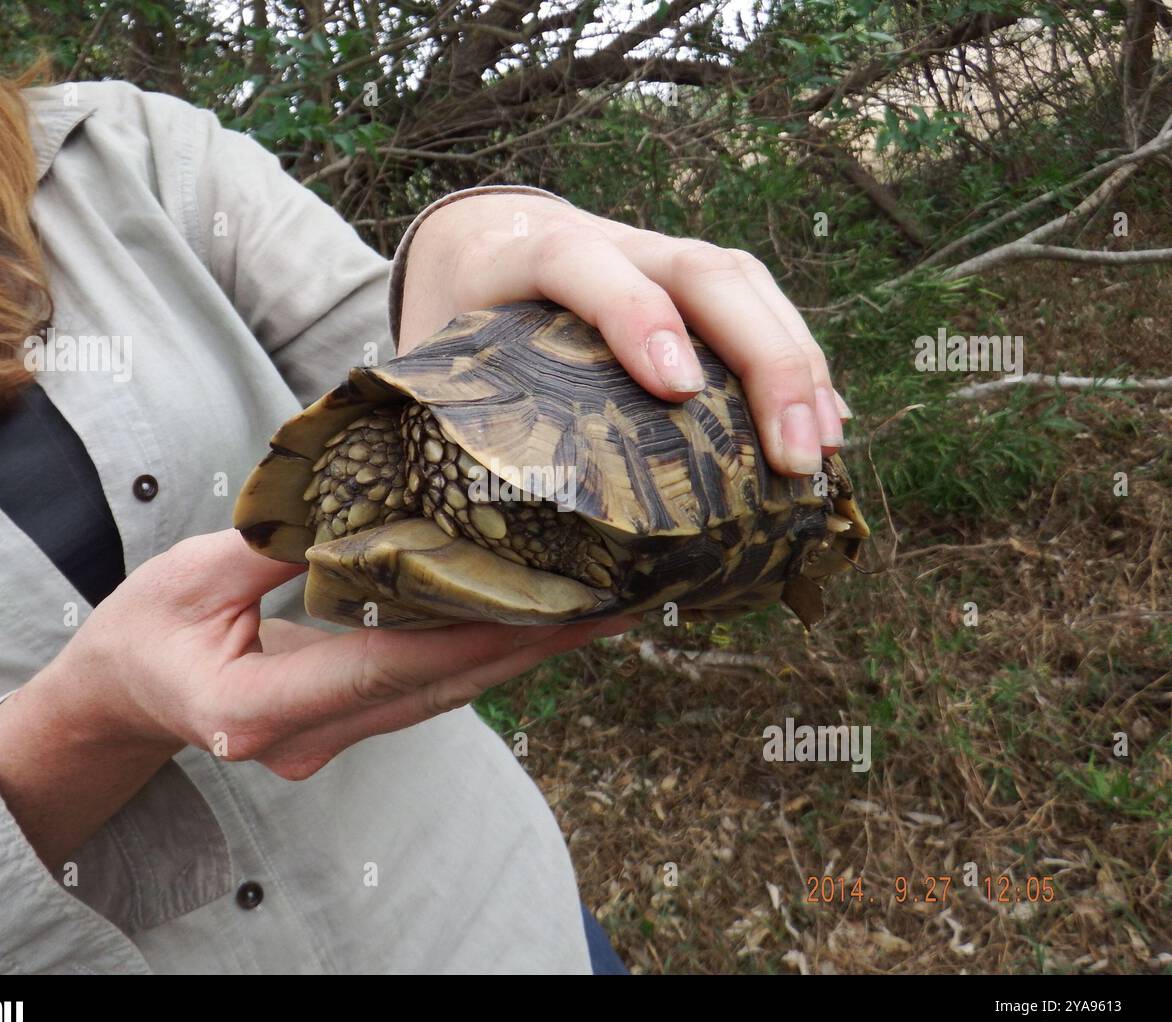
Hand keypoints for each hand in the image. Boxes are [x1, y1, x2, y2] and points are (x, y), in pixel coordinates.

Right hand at [0, 529, 632, 865]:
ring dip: (524, 652)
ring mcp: (332, 740)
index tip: (550, 602)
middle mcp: (309, 737)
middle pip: (440, 688)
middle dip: (532, 645)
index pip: (385, 665)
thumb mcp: (187, 576)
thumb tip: (350, 500)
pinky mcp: (350, 725)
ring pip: (448, 696)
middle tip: (614, 600)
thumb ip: (271, 546)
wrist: (121, 700)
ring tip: (599, 608)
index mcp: (259, 706)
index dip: (472, 632)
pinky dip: (486, 653)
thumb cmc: (143, 634)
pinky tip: (538, 621)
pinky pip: (431, 688)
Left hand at [399, 192, 850, 476]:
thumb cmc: (457, 320)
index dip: (632, 314)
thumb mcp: (437, 360)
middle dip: (762, 358)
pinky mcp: (692, 282)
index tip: (677, 389)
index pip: (581, 263)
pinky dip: (799, 365)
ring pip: (745, 284)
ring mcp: (659, 256)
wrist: (482, 241)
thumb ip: (446, 417)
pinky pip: (760, 307)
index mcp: (524, 255)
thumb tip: (464, 540)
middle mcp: (608, 241)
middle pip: (701, 270)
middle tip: (792, 454)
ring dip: (797, 364)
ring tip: (821, 450)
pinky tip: (825, 426)